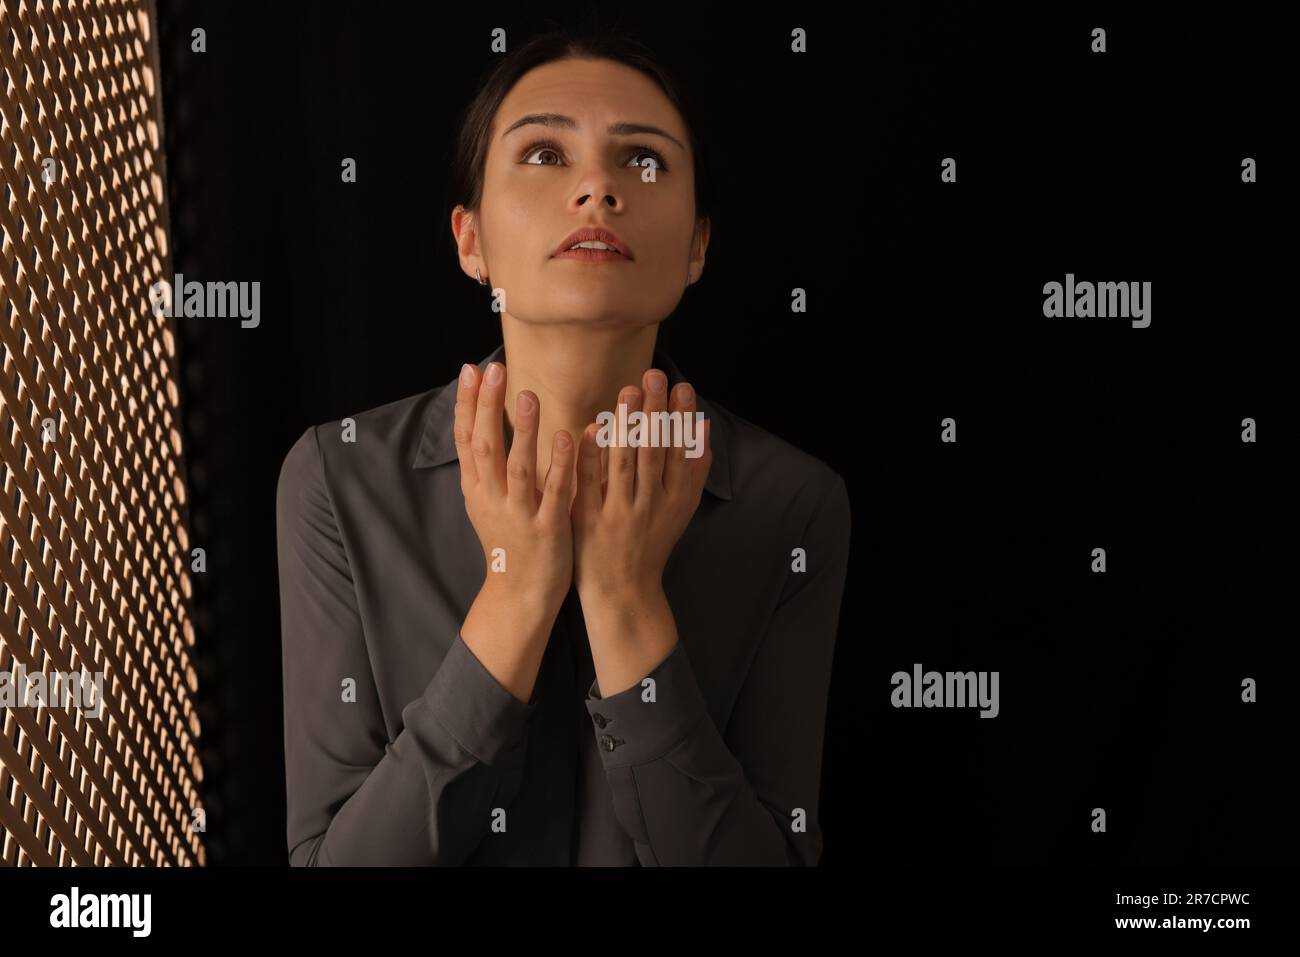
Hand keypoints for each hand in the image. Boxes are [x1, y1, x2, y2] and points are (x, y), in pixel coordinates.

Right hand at [454, 360, 575, 611]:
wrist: (520, 595)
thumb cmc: (510, 541)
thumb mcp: (487, 502)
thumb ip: (487, 465)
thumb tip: (481, 417)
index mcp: (477, 490)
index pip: (466, 440)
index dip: (468, 405)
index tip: (471, 370)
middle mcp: (492, 499)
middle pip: (485, 446)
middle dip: (487, 407)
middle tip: (493, 371)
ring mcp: (518, 515)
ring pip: (518, 467)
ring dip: (524, 431)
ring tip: (530, 395)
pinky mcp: (546, 530)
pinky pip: (554, 493)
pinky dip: (559, 465)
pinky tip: (567, 436)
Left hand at [572, 369, 711, 601]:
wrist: (623, 594)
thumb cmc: (650, 545)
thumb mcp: (681, 511)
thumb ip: (693, 472)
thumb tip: (704, 429)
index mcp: (674, 501)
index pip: (680, 453)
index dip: (681, 419)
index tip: (682, 386)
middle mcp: (650, 506)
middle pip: (654, 452)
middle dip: (654, 412)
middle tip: (653, 375)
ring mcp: (619, 514)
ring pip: (625, 464)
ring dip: (626, 427)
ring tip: (627, 391)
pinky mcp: (590, 523)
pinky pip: (590, 485)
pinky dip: (591, 457)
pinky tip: (590, 429)